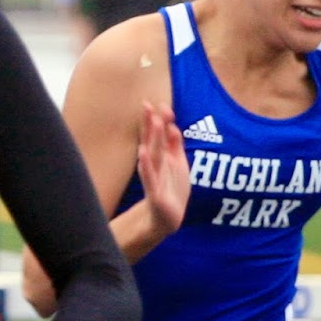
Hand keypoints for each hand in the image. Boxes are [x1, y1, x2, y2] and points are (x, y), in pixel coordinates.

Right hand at [136, 99, 189, 240]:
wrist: (169, 217)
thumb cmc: (172, 189)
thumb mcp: (178, 164)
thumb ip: (175, 146)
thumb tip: (173, 126)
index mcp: (161, 157)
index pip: (158, 135)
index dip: (159, 120)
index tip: (160, 103)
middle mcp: (154, 164)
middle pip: (152, 141)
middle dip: (150, 124)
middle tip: (147, 105)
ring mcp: (153, 177)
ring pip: (152, 155)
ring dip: (151, 139)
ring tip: (151, 123)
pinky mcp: (153, 192)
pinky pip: (149, 176)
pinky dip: (146, 165)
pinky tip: (142, 153)